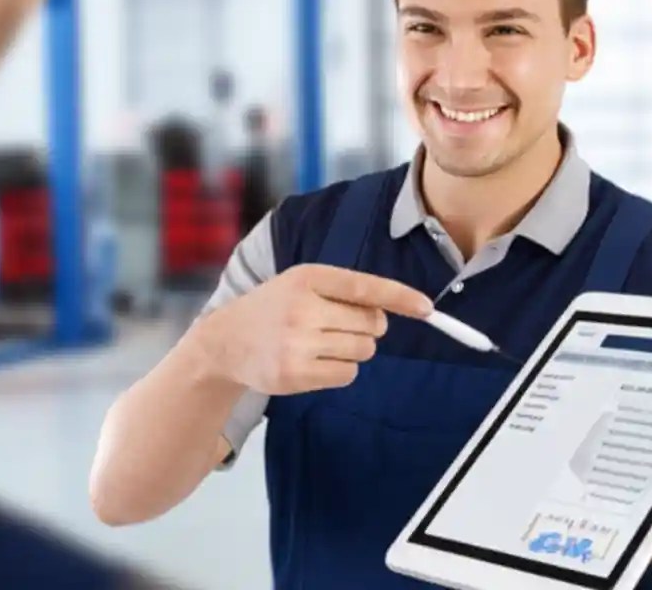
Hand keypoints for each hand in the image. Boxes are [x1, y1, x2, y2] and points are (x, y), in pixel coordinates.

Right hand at [192, 264, 433, 394]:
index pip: (365, 287)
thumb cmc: (274, 308)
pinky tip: (314, 361)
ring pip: (363, 351)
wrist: (224, 341)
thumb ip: (343, 292)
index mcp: (307, 277)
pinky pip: (348, 374)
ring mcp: (298, 344)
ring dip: (353, 349)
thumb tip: (391, 313)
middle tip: (335, 326)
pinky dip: (340, 369)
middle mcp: (302, 308)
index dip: (400, 297)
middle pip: (372, 324)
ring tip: (320, 343)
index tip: (427, 308)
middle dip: (365, 328)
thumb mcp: (300, 284)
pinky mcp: (295, 374)